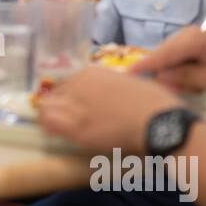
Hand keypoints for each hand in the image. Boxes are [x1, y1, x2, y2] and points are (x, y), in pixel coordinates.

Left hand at [37, 65, 183, 153]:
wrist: (160, 122)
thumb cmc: (153, 102)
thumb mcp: (129, 81)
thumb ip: (110, 84)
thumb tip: (108, 91)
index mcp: (91, 73)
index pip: (67, 82)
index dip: (70, 95)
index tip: (75, 104)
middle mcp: (79, 86)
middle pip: (55, 94)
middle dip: (59, 104)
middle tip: (65, 116)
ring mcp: (76, 106)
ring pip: (46, 108)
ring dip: (50, 115)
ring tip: (58, 125)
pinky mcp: (77, 128)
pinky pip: (51, 124)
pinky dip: (50, 127)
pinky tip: (56, 132)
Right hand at [132, 26, 205, 96]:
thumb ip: (183, 77)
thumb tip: (159, 76)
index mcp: (193, 40)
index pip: (161, 55)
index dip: (142, 67)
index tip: (123, 77)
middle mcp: (187, 34)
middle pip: (161, 57)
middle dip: (165, 76)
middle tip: (180, 93)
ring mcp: (188, 37)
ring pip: (167, 60)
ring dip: (174, 76)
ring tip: (194, 88)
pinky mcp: (189, 44)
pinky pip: (174, 59)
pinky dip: (180, 72)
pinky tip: (195, 81)